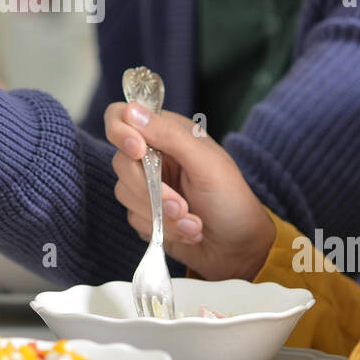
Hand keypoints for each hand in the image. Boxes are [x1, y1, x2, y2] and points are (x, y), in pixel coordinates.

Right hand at [105, 102, 275, 281]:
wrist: (239, 248)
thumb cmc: (231, 200)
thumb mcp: (206, 164)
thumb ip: (170, 136)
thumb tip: (132, 111)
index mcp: (168, 133)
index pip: (122, 116)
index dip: (121, 131)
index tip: (138, 151)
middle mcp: (154, 156)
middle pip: (121, 162)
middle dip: (151, 190)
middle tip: (181, 206)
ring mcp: (148, 185)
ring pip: (125, 193)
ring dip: (161, 214)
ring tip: (192, 222)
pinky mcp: (145, 212)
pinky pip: (133, 217)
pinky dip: (162, 228)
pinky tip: (188, 231)